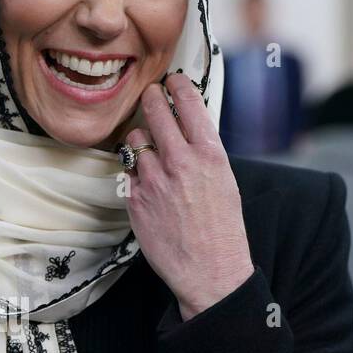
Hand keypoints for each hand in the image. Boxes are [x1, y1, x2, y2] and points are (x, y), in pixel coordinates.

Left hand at [123, 72, 253, 320]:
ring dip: (140, 139)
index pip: (188, 103)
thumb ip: (204, 153)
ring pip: (134, 139)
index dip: (177, 86)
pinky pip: (127, 170)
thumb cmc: (222, 230)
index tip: (172, 81)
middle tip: (149, 96)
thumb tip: (189, 130)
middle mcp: (180, 162)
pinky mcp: (135, 199)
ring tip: (148, 148)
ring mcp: (154, 180)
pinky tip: (145, 179)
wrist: (209, 271)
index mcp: (209, 154)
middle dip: (151, 99)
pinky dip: (134, 170)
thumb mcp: (225, 182)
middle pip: (154, 111)